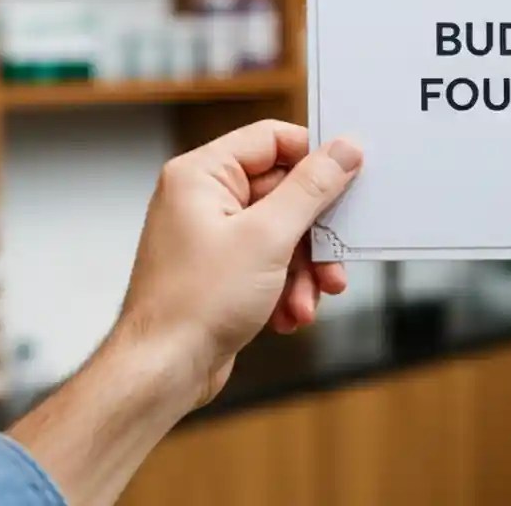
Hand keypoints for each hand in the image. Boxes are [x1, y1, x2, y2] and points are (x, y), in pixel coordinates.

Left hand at [118, 120, 361, 406]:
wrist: (162, 370)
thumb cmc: (195, 304)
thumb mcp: (269, 237)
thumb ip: (312, 188)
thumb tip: (344, 150)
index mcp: (202, 175)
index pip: (272, 140)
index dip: (314, 159)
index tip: (348, 180)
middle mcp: (203, 199)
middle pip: (284, 192)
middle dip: (314, 235)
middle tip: (334, 260)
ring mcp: (211, 235)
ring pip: (283, 233)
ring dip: (304, 269)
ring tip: (307, 299)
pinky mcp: (221, 269)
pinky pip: (271, 262)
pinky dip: (287, 287)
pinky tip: (289, 314)